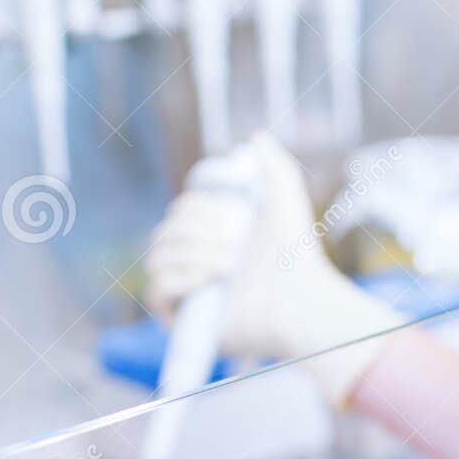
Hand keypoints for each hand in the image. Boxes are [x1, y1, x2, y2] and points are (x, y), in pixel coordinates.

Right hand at [144, 131, 402, 405]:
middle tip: (235, 240)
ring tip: (231, 264)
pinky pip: (156, 289)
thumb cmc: (297, 253)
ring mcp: (189, 294)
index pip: (179, 213)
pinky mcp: (184, 320)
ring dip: (195, 253)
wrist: (302, 298)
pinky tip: (211, 280)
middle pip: (163, 232)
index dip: (197, 208)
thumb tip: (256, 137)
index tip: (232, 215)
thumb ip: (274, 164)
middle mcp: (197, 265)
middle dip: (198, 230)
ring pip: (157, 257)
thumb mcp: (286, 198)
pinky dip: (180, 278)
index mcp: (213, 237)